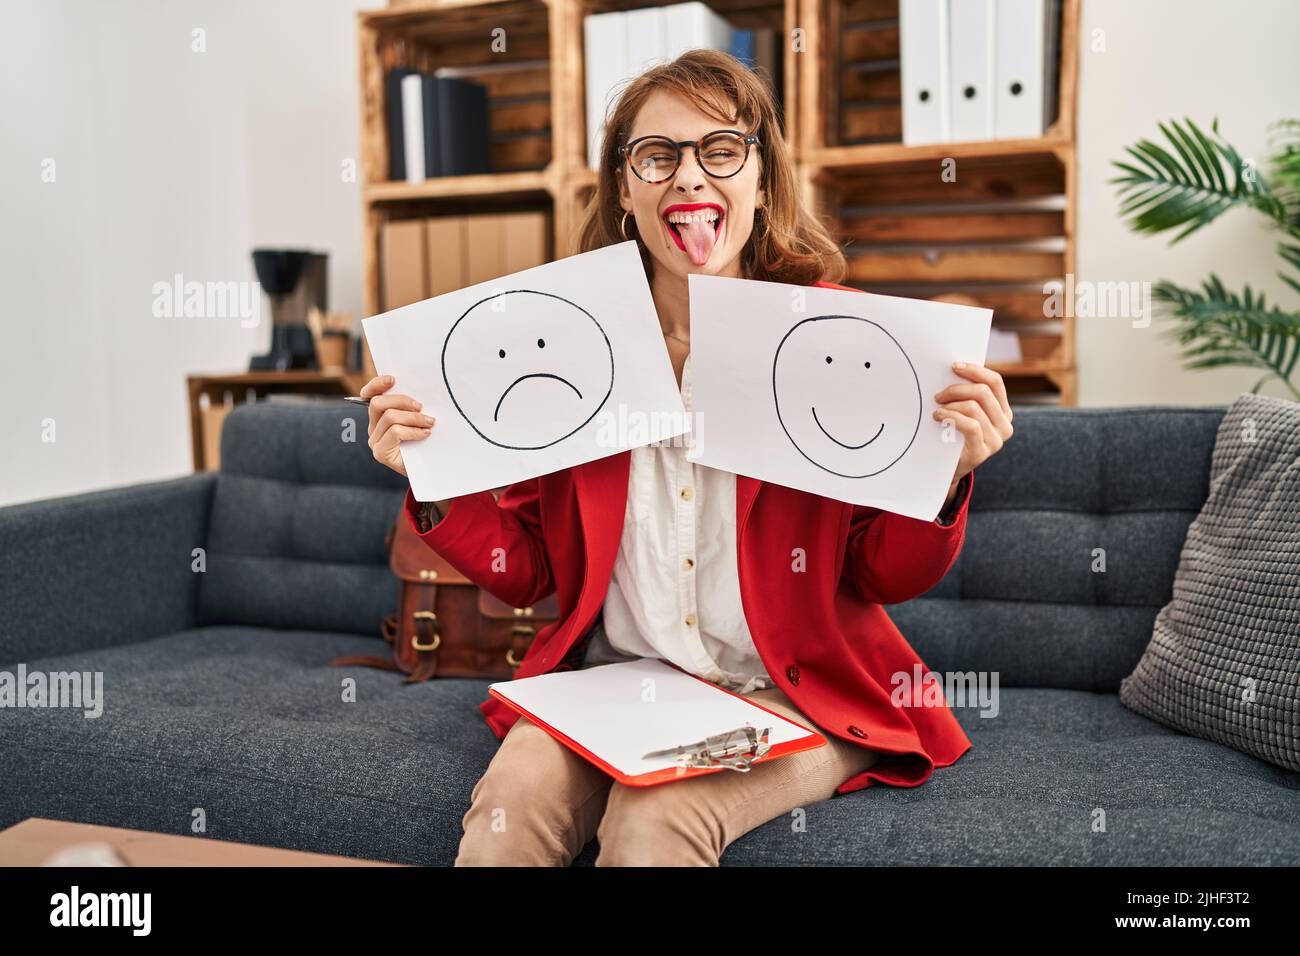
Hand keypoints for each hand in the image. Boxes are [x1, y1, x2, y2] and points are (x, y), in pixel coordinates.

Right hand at [361, 374, 435, 477]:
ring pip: (389, 417)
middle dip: (402, 401)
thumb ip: (411, 408)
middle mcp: (373, 427)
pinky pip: (395, 432)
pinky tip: (425, 434)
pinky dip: (413, 431)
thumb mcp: (416, 421)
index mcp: (378, 416)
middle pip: (377, 404)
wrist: (425, 470)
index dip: (377, 384)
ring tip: (430, 422)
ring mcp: (374, 440)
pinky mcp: (380, 452)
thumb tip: (420, 391)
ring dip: (413, 418)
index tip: (393, 379)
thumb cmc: (422, 443)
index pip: (369, 395)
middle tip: (421, 407)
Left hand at [932, 361, 1012, 491]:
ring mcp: (996, 440)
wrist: (949, 468)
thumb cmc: (955, 434)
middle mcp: (1004, 425)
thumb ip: (967, 395)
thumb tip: (954, 369)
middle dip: (957, 389)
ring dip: (951, 404)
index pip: (995, 382)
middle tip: (938, 394)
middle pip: (983, 392)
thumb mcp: (965, 413)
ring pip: (974, 407)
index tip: (954, 366)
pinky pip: (970, 425)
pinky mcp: (982, 451)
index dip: (975, 370)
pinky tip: (938, 417)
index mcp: (1003, 411)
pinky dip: (951, 416)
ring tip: (937, 408)